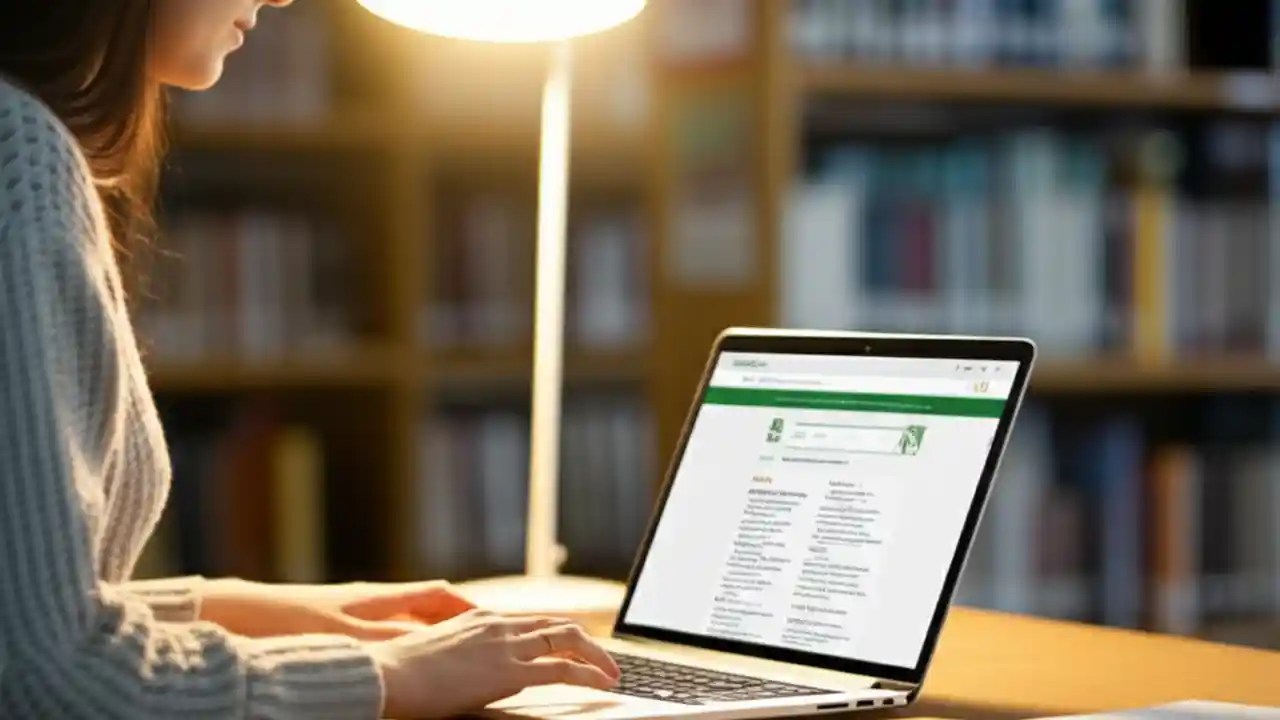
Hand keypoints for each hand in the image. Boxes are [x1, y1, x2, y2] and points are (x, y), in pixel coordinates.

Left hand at [199, 579, 474, 640]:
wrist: (240, 611)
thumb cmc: (293, 620)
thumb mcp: (350, 636)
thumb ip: (394, 639)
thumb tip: (437, 642)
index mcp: (381, 598)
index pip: (439, 596)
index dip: (469, 607)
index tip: (494, 620)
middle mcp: (371, 600)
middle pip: (424, 606)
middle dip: (454, 619)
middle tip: (481, 634)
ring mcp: (351, 610)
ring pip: (402, 618)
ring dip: (427, 630)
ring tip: (447, 648)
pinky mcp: (332, 622)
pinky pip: (381, 627)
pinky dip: (400, 639)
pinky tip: (395, 656)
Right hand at [369, 609, 620, 718]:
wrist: (387, 675)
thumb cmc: (401, 672)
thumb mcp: (440, 654)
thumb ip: (468, 656)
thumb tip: (486, 673)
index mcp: (482, 619)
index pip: (535, 622)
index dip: (561, 634)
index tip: (578, 647)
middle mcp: (498, 624)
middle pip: (558, 625)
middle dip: (588, 642)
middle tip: (605, 661)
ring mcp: (505, 645)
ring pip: (568, 640)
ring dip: (597, 657)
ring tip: (613, 674)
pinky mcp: (508, 670)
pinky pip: (562, 669)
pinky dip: (589, 674)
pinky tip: (602, 683)